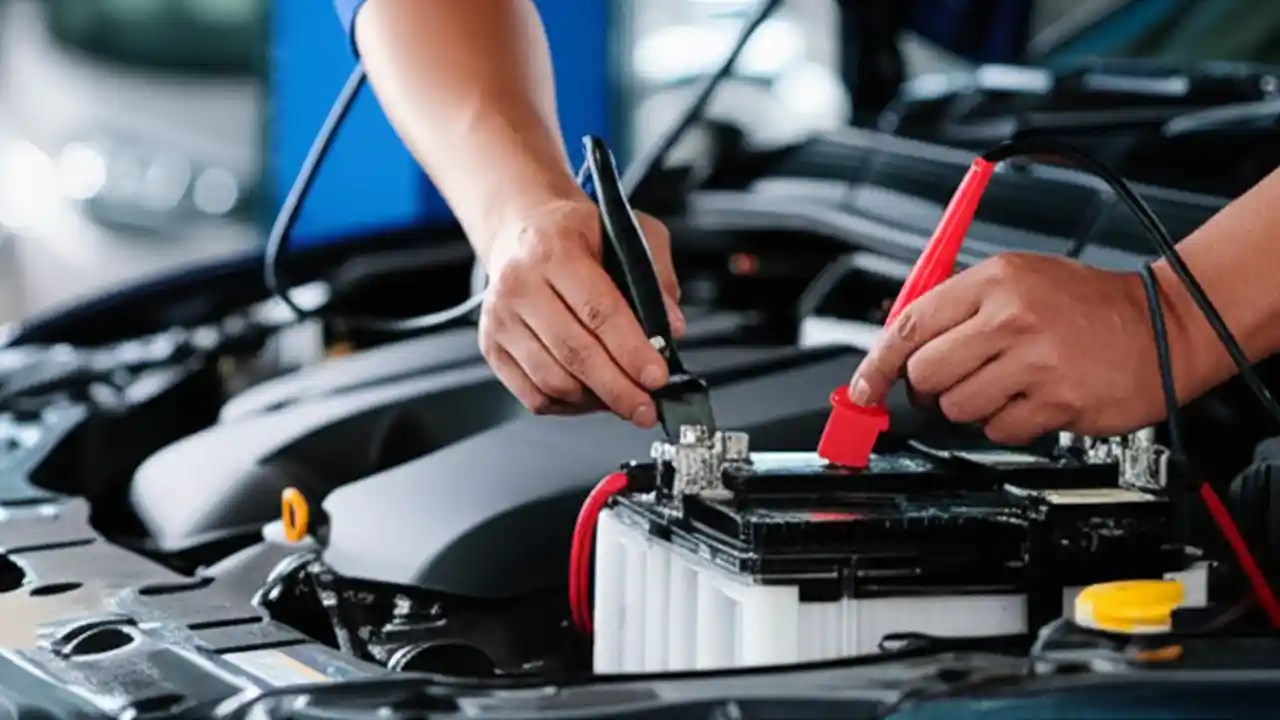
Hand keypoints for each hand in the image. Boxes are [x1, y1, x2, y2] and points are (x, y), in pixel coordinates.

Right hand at [479, 197, 682, 426]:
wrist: (522, 232)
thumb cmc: (578, 234)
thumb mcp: (627, 234)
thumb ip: (655, 277)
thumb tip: (670, 329)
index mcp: (553, 249)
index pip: (598, 311)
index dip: (631, 351)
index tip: (657, 377)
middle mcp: (518, 284)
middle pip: (574, 353)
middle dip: (618, 389)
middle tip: (646, 407)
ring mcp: (500, 319)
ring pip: (553, 381)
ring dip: (596, 400)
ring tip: (625, 400)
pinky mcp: (492, 347)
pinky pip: (533, 395)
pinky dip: (569, 405)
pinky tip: (593, 396)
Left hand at [849, 253, 1176, 444]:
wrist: (1164, 326)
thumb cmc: (1084, 305)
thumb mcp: (1018, 279)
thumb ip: (957, 306)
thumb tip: (894, 344)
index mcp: (994, 281)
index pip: (910, 325)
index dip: (876, 363)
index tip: (862, 388)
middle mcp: (1012, 318)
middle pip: (924, 374)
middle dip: (927, 389)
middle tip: (948, 383)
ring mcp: (1036, 362)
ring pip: (957, 408)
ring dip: (972, 406)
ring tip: (1006, 383)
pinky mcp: (1058, 402)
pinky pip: (998, 430)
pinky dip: (1007, 423)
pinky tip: (1032, 398)